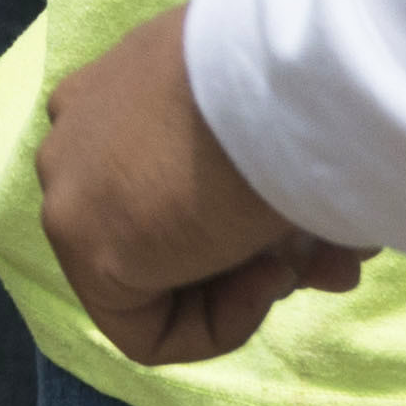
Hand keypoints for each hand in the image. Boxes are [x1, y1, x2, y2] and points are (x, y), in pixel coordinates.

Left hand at [36, 0, 375, 367]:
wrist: (285, 77)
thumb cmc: (298, 85)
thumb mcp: (287, 131)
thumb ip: (288, 192)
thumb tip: (326, 244)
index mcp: (121, 92)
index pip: (178, 186)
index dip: (253, 225)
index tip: (321, 228)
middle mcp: (81, 133)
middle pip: (172, 233)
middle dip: (263, 262)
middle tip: (334, 261)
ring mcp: (71, 184)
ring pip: (159, 278)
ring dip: (250, 286)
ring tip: (312, 257)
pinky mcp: (82, 238)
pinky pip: (143, 329)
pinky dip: (217, 326)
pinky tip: (265, 279)